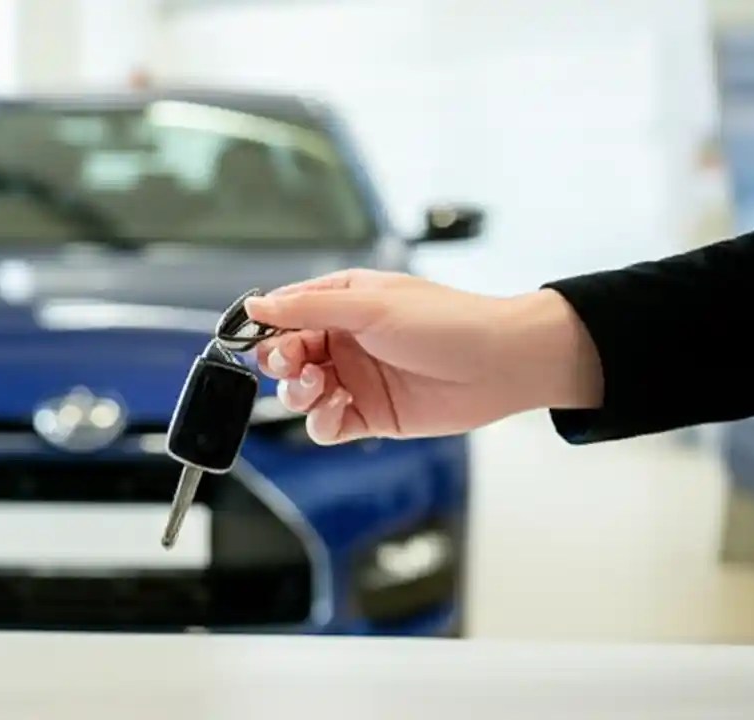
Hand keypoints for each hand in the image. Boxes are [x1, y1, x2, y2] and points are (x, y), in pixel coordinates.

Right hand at [244, 269, 602, 443]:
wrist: (500, 364)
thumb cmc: (448, 322)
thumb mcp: (370, 305)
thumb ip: (308, 307)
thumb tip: (254, 306)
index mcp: (342, 302)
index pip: (285, 314)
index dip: (265, 327)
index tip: (252, 338)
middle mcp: (344, 341)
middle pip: (286, 356)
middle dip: (280, 362)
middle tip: (292, 365)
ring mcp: (355, 379)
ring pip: (299, 393)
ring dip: (296, 393)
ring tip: (315, 387)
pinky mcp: (369, 415)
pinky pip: (326, 425)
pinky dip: (320, 420)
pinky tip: (335, 409)